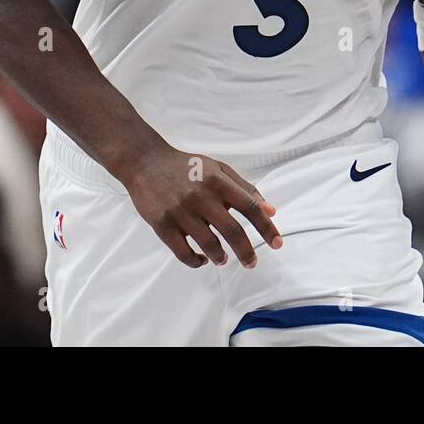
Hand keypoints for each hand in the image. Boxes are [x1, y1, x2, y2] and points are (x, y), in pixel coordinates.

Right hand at [120, 143, 283, 268]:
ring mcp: (180, 211)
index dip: (266, 227)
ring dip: (221, 257)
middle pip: (232, 230)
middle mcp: (200, 196)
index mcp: (217, 181)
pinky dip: (196, 261)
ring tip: (224, 259)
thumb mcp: (218, 169)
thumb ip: (245, 189)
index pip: (249, 207)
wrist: (145, 161)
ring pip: (209, 244)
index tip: (277, 243)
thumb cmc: (187, 167)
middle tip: (252, 262)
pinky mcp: (162, 223)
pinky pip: (182, 252)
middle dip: (246, 251)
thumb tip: (272, 211)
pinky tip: (202, 260)